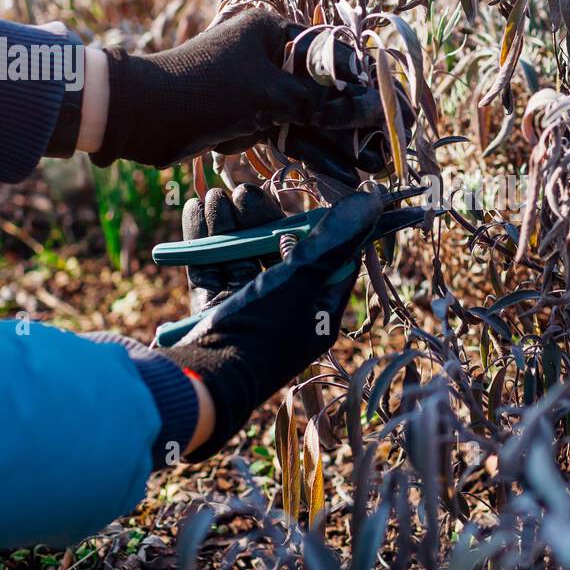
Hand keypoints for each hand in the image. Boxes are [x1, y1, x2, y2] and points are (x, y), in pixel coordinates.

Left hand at [93, 8, 398, 175]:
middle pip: (323, 86)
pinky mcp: (247, 115)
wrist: (141, 117)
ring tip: (372, 162)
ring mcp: (258, 86)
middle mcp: (268, 53)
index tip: (390, 108)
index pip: (331, 53)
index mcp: (272, 30)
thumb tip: (375, 109)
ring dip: (336, 138)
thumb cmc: (204, 90)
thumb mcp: (270, 96)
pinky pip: (288, 130)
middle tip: (388, 139)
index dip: (362, 82)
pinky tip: (340, 169)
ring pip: (308, 113)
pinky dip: (310, 148)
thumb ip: (323, 105)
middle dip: (354, 116)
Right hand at [158, 187, 382, 459]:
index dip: (324, 228)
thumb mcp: (303, 281)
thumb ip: (333, 242)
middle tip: (247, 191)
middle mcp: (285, 311)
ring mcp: (248, 311)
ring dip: (230, 224)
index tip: (315, 198)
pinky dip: (204, 241)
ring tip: (219, 195)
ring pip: (242, 256)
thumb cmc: (265, 330)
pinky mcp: (214, 312)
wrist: (207, 379)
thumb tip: (370, 203)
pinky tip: (198, 208)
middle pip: (278, 253)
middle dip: (261, 219)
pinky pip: (211, 269)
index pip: (330, 261)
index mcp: (318, 311)